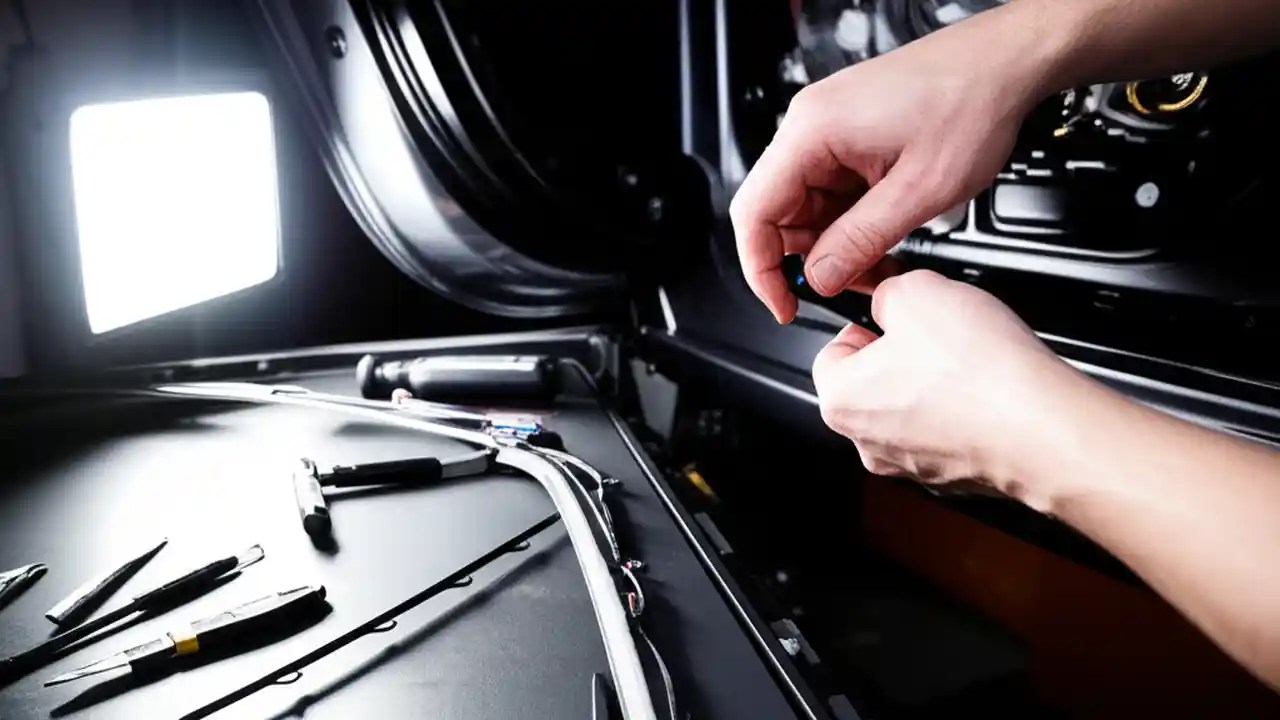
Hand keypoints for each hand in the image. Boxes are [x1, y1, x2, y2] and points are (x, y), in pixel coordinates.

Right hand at [729, 6, 1051, 322]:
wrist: (1006, 64)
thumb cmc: (972, 101)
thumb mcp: (920, 190)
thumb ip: (861, 240)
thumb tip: (821, 278)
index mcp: (813, 131)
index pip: (754, 212)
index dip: (762, 269)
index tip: (784, 303)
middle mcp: (810, 126)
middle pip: (777, 212)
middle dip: (808, 259)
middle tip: (843, 288)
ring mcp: (828, 132)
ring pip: (806, 208)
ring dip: (833, 245)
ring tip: (874, 265)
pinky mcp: (848, 139)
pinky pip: (831, 194)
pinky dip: (850, 225)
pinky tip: (879, 240)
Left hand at [811, 270, 1075, 505]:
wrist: (1044, 426)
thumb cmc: (978, 372)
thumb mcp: (916, 290)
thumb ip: (887, 292)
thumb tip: (889, 299)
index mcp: (839, 401)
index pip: (832, 349)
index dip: (867, 323)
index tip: (895, 316)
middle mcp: (867, 442)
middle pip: (871, 382)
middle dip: (902, 353)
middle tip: (937, 335)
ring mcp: (911, 464)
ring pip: (910, 407)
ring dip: (934, 382)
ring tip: (968, 362)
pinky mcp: (953, 475)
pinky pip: (947, 431)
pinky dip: (963, 410)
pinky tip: (987, 389)